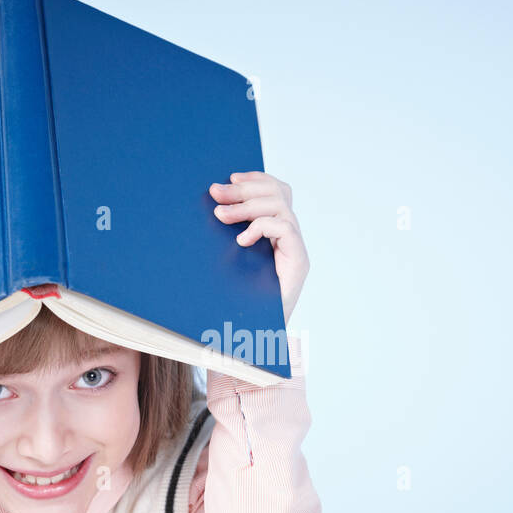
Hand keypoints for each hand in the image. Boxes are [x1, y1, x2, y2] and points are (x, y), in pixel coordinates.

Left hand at [209, 171, 308, 324]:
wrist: (258, 335)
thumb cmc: (241, 300)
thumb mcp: (232, 261)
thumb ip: (232, 235)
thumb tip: (214, 207)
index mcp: (278, 233)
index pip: (277, 191)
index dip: (256, 179)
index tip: (230, 177)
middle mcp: (291, 238)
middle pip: (277, 193)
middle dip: (243, 190)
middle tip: (216, 194)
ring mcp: (296, 250)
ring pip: (279, 206)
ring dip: (246, 206)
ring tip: (222, 216)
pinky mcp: (298, 263)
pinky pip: (284, 229)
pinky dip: (261, 228)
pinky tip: (242, 241)